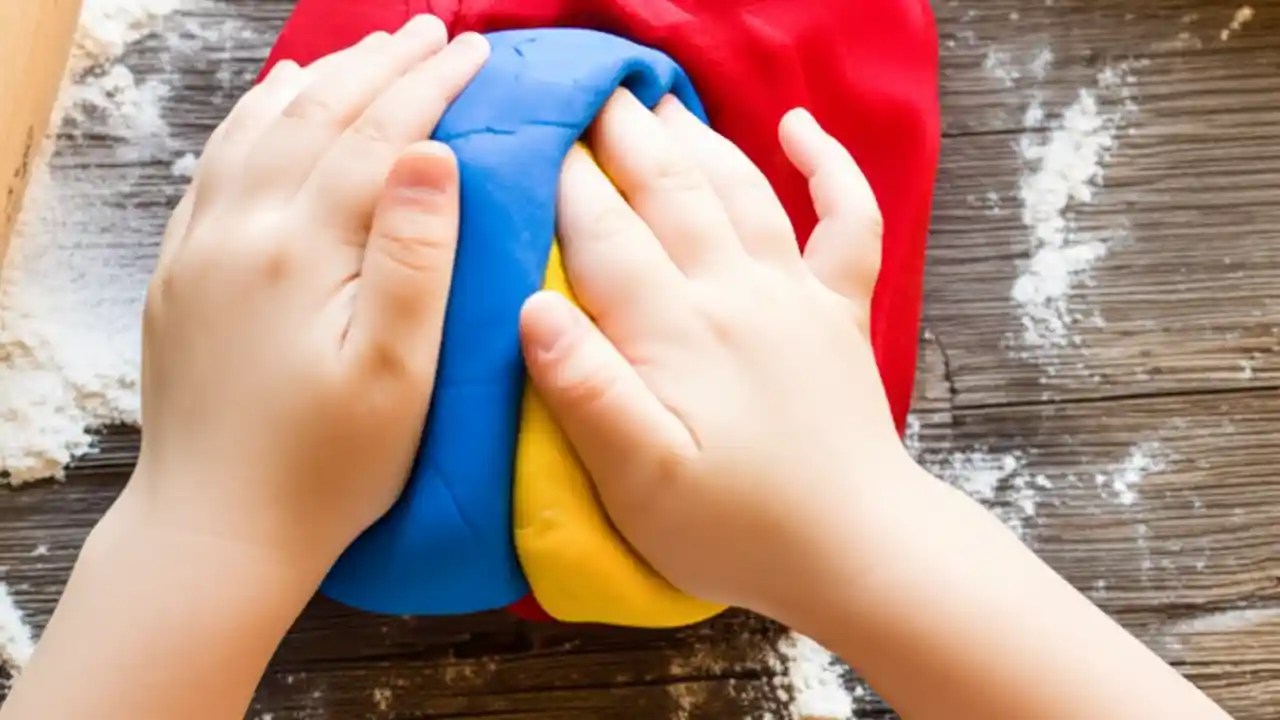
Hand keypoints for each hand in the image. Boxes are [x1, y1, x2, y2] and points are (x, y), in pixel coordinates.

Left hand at [128, 19, 489, 572]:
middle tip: (431, 33)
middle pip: (316, 115)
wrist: (216, 528)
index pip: (376, 138)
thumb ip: (415, 258)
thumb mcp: (397, 374)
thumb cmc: (327, 467)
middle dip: (380, 65)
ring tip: (366, 50)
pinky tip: (277, 104)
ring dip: (320, 77)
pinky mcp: (180, 271)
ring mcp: (200, 247)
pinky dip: (255, 116)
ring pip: (260, 127)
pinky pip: (216, 163)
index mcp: (302, 251)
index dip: (429, 87)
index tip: (474, 54)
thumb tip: (430, 154)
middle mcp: (241, 230)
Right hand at [519, 91, 914, 612]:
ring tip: (657, 101)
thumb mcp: (639, 482)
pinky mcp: (840, 312)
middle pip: (672, 192)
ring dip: (698, 138)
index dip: (564, 182)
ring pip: (742, 190)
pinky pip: (849, 222)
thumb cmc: (736, 528)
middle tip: (587, 92)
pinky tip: (802, 127)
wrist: (857, 551)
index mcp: (676, 332)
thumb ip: (586, 391)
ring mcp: (795, 296)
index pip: (606, 236)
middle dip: (623, 137)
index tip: (530, 136)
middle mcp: (737, 294)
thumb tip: (531, 307)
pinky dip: (831, 167)